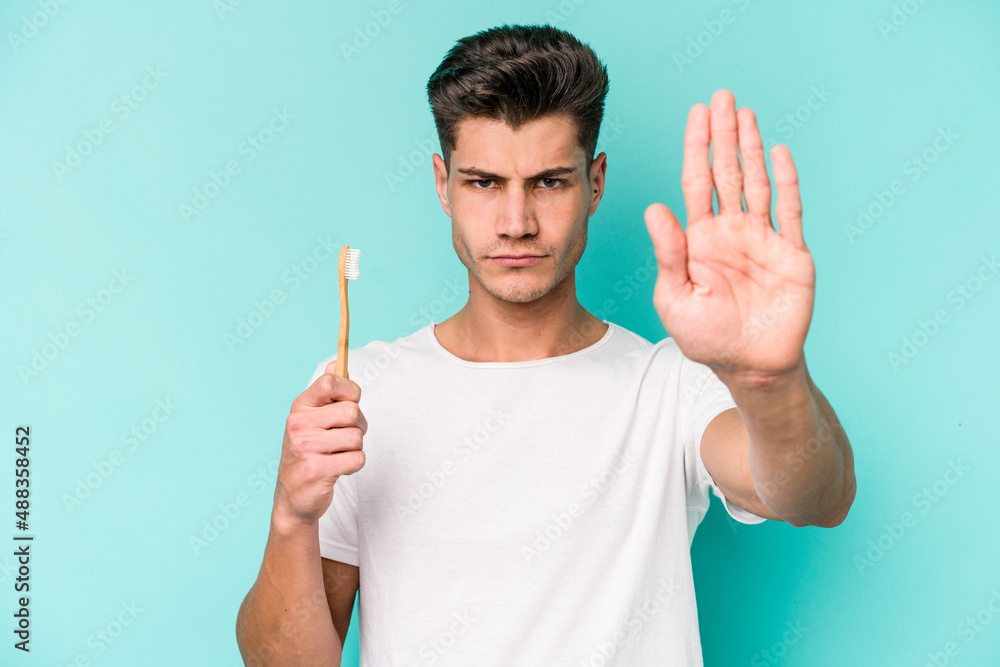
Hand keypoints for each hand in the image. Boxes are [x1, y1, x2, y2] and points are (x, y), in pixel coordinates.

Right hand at [273, 360, 366, 528]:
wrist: (293, 496)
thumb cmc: (309, 452)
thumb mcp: (312, 420)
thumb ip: (326, 393)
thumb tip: (335, 363)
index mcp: (299, 408)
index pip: (330, 383)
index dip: (350, 391)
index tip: (350, 402)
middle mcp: (298, 425)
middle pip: (352, 411)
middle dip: (358, 425)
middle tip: (346, 436)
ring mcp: (305, 448)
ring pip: (357, 437)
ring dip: (356, 448)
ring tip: (338, 454)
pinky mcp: (317, 471)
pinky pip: (357, 459)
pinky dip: (354, 464)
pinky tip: (338, 468)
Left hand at [644, 89, 815, 387]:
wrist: (749, 368)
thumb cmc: (707, 337)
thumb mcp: (675, 297)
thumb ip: (668, 252)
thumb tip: (654, 208)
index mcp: (699, 239)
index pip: (696, 182)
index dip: (696, 147)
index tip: (696, 114)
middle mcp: (730, 231)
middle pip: (727, 172)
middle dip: (723, 135)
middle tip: (721, 97)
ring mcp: (762, 239)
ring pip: (756, 182)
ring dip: (751, 147)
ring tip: (745, 113)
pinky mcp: (791, 254)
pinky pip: (789, 211)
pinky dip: (785, 181)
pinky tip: (778, 152)